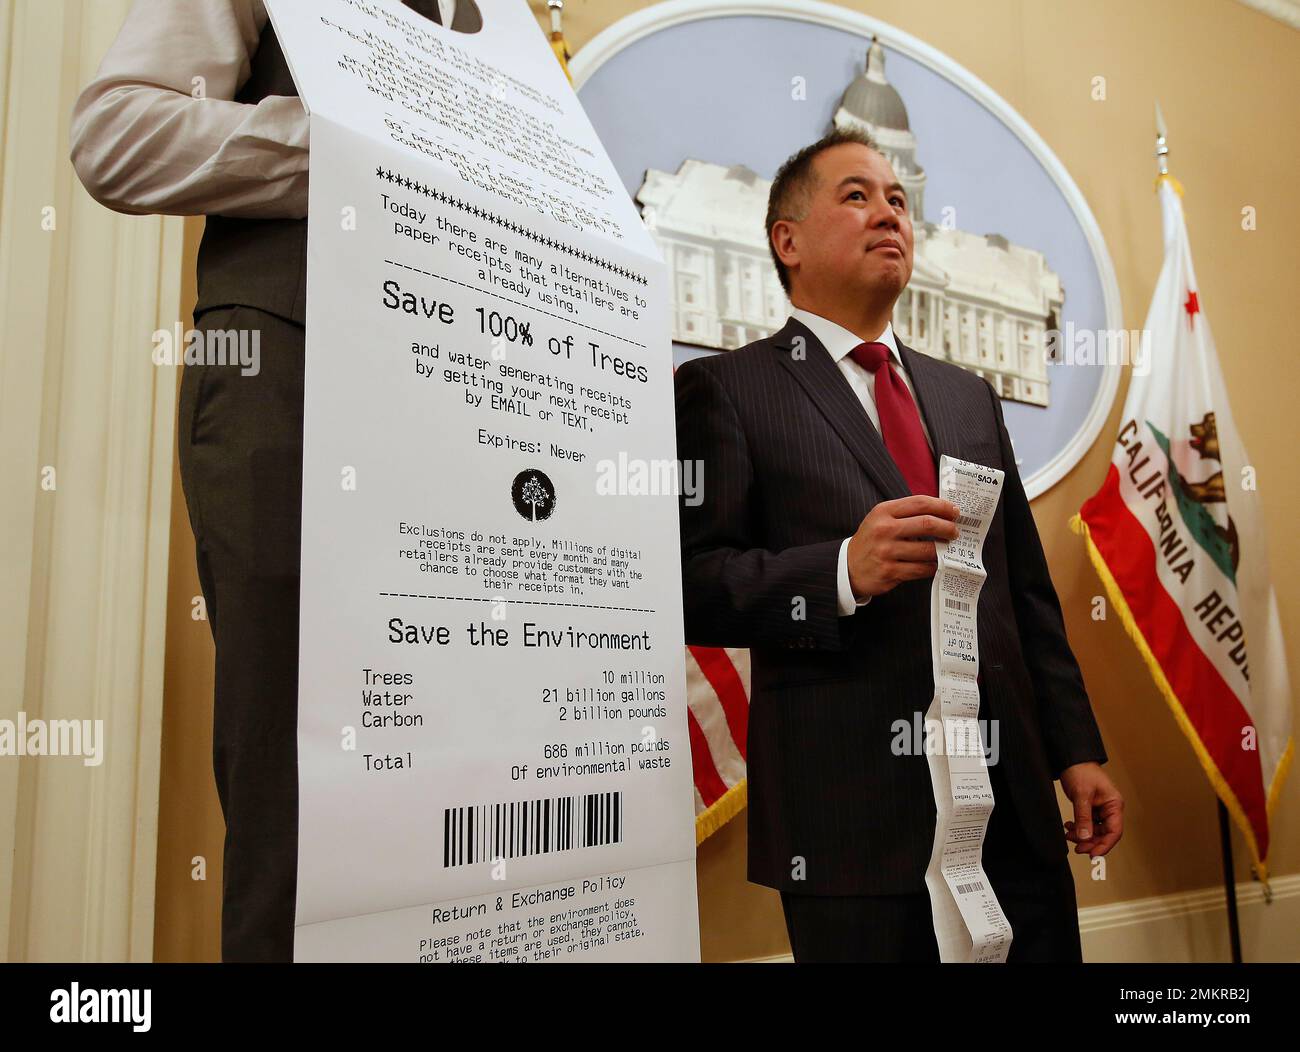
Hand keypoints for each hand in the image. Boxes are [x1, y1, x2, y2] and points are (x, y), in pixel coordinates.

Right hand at [845, 495, 959, 598]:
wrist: (848, 567)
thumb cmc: (872, 540)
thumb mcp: (881, 519)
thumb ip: (906, 513)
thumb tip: (941, 513)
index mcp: (883, 512)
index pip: (919, 503)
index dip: (942, 506)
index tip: (954, 511)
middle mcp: (884, 529)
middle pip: (927, 524)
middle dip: (947, 528)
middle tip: (955, 532)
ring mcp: (886, 551)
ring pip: (927, 549)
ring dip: (943, 550)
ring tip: (947, 549)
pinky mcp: (890, 571)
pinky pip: (921, 569)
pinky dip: (933, 567)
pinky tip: (935, 564)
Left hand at [1059, 762, 1123, 857]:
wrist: (1071, 759)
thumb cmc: (1081, 771)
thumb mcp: (1081, 795)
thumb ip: (1083, 817)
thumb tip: (1086, 837)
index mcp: (1114, 805)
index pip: (1114, 831)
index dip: (1104, 845)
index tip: (1093, 854)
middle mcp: (1110, 809)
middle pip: (1104, 833)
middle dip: (1091, 842)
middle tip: (1077, 848)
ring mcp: (1100, 809)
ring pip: (1094, 830)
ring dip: (1082, 836)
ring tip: (1069, 835)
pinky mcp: (1090, 808)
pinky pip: (1087, 824)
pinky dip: (1078, 828)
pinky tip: (1068, 827)